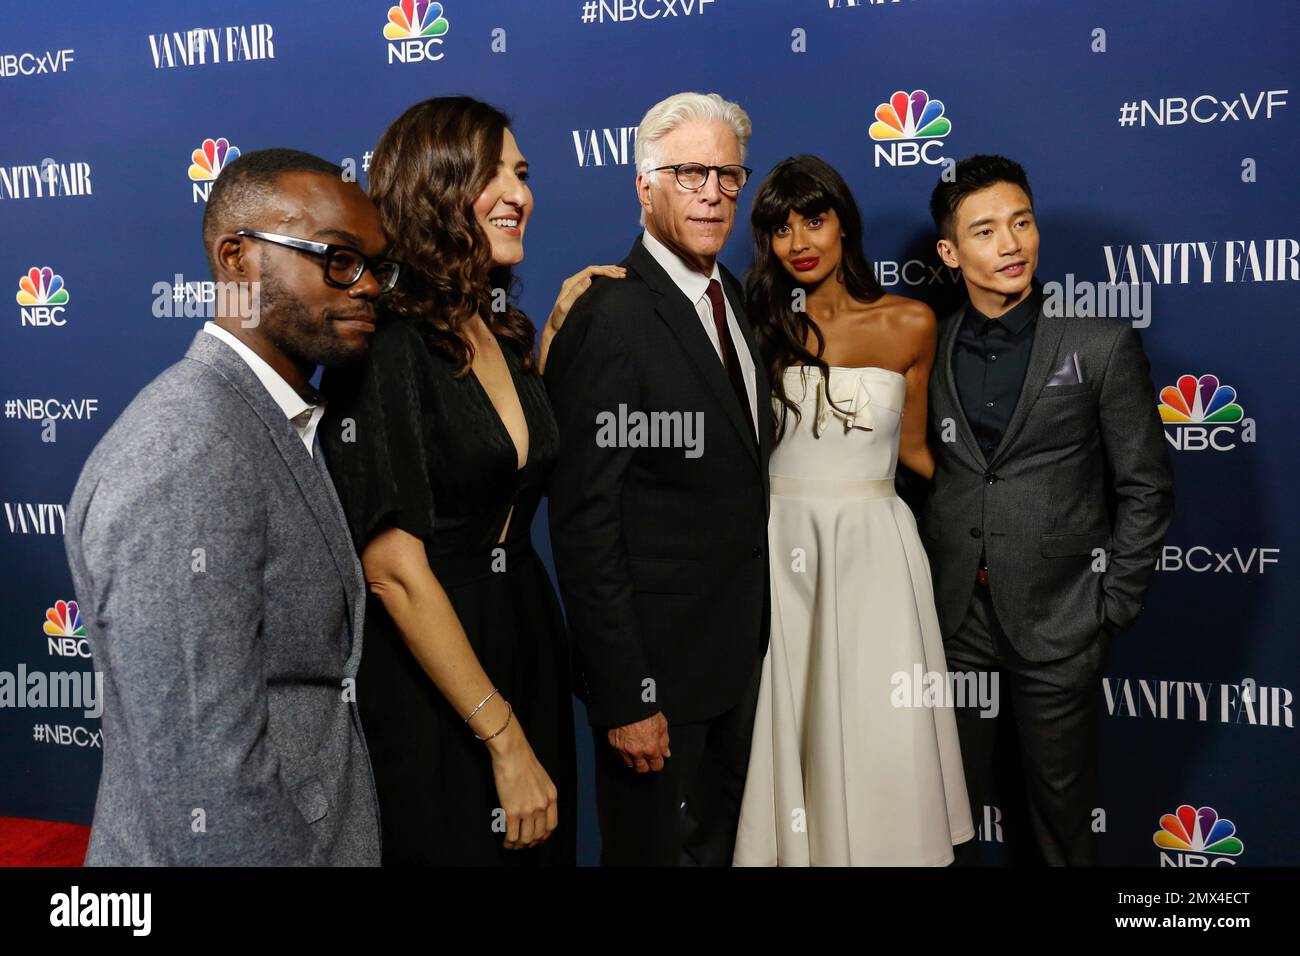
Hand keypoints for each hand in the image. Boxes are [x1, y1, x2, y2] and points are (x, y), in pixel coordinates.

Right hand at [486, 714, 558, 849]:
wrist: (512, 753)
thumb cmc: (523, 761)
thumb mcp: (542, 778)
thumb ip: (541, 794)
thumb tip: (535, 808)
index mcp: (551, 796)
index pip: (552, 825)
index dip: (544, 835)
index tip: (538, 838)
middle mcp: (542, 805)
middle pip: (539, 834)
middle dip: (531, 842)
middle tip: (524, 844)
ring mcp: (528, 810)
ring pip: (526, 838)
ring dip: (519, 844)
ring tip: (513, 845)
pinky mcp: (513, 811)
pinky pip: (513, 834)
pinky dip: (509, 842)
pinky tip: (506, 842)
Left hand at [538, 264, 625, 371]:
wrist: (554, 328)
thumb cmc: (559, 320)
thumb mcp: (565, 307)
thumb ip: (576, 292)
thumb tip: (588, 279)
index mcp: (571, 283)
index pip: (591, 271)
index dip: (605, 271)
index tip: (617, 275)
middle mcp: (574, 282)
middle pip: (594, 270)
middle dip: (609, 269)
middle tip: (623, 273)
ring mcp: (577, 287)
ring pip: (595, 275)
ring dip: (608, 273)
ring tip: (621, 273)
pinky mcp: (580, 293)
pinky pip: (594, 282)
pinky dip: (604, 279)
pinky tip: (612, 281)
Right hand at [607, 711, 670, 772]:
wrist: (628, 703)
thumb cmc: (645, 711)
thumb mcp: (662, 724)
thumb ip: (664, 742)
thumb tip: (666, 753)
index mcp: (651, 748)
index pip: (656, 766)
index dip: (658, 763)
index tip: (657, 760)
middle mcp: (637, 751)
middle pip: (642, 769)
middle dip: (646, 765)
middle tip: (647, 758)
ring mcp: (624, 749)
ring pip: (630, 764)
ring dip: (634, 760)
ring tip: (637, 750)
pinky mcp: (614, 744)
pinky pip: (619, 755)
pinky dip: (623, 753)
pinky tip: (627, 745)